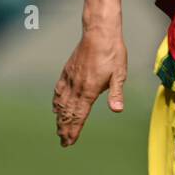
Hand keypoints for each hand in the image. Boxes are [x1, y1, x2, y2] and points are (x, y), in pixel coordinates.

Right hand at [53, 29, 126, 146]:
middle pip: (68, 112)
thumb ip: (117, 93)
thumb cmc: (112, 52)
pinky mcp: (67, 71)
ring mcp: (70, 78)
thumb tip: (117, 110)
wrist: (99, 32)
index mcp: (89, 90)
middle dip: (65, 129)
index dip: (74, 130)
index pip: (79, 115)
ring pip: (61, 103)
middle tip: (63, 142)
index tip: (69, 142)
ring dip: (59, 118)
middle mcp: (77, 86)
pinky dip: (56, 102)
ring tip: (58, 130)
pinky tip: (55, 108)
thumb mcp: (120, 73)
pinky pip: (58, 90)